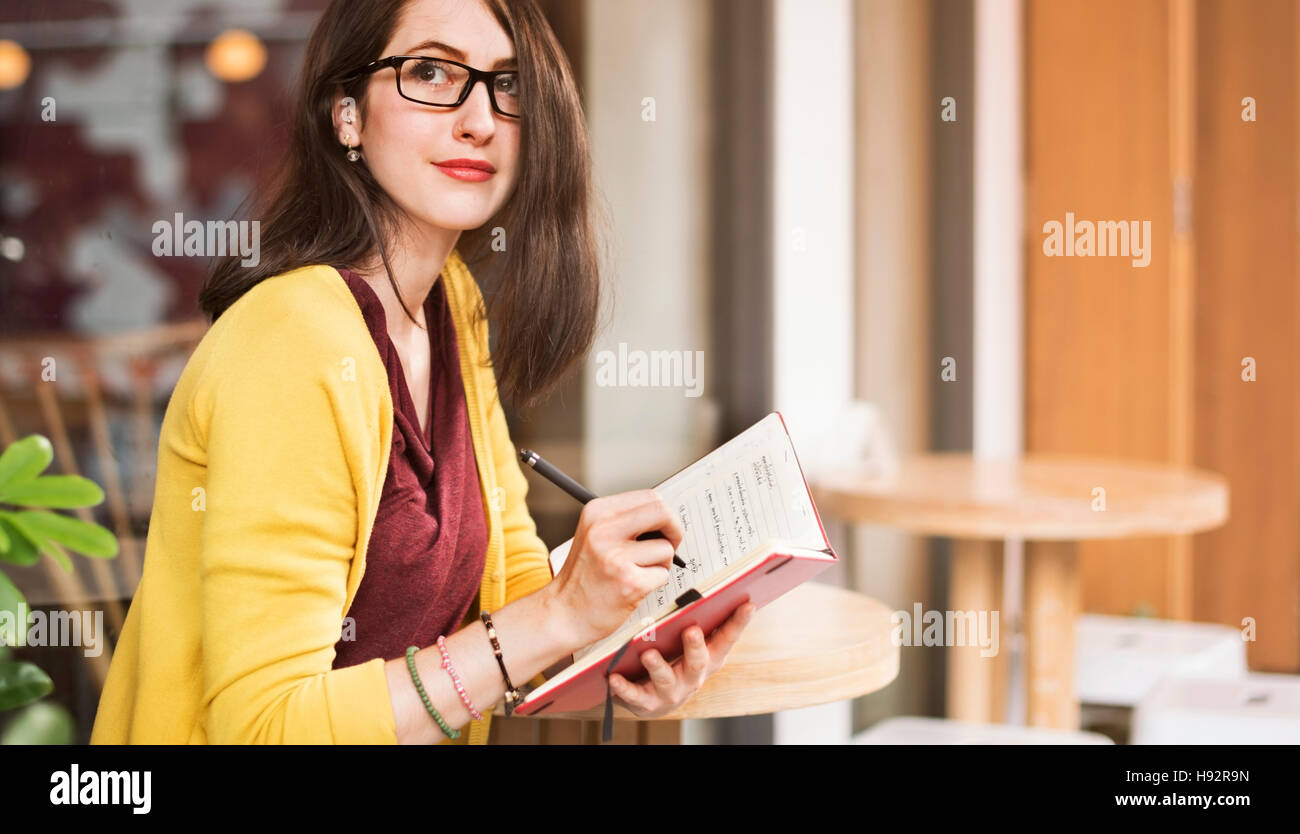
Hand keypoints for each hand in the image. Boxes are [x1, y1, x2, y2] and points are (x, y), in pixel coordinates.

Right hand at [548, 489, 684, 649]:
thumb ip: (626, 521)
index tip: (662, 529)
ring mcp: (616, 556)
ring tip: (638, 572)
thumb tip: (667, 516)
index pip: (650, 497)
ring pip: (666, 548)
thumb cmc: (585, 576)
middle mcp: (603, 530)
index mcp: (597, 512)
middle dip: (674, 530)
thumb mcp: (595, 535)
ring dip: (660, 564)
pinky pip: (662, 575)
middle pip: (663, 512)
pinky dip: (654, 583)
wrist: (563, 614)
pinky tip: (633, 587)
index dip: (664, 514)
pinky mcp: (629, 582)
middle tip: (668, 545)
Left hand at [607, 601, 756, 718]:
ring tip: (649, 654)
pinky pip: (634, 696)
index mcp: (707, 660)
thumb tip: (706, 587)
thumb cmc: (673, 662)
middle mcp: (693, 677)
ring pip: (666, 679)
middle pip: (698, 662)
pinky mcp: (646, 703)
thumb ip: (697, 621)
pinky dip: (624, 688)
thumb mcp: (689, 645)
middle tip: (692, 630)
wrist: (652, 700)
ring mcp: (671, 692)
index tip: (748, 605)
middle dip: (696, 647)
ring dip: (658, 666)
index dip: (738, 624)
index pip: (726, 640)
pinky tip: (614, 677)